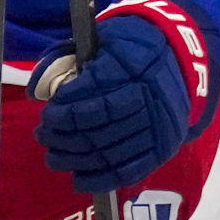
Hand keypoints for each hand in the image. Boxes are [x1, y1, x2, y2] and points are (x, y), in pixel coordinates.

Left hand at [37, 0, 208, 192]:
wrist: (180, 61)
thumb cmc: (133, 48)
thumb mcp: (104, 40)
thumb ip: (69, 60)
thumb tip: (39, 90)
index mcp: (136, 68)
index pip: (96, 97)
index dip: (68, 111)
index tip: (48, 115)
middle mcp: (150, 100)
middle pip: (100, 127)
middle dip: (65, 135)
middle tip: (43, 134)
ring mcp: (158, 129)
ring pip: (110, 152)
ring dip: (75, 158)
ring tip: (53, 156)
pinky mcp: (162, 149)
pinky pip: (129, 172)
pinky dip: (100, 179)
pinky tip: (78, 178)